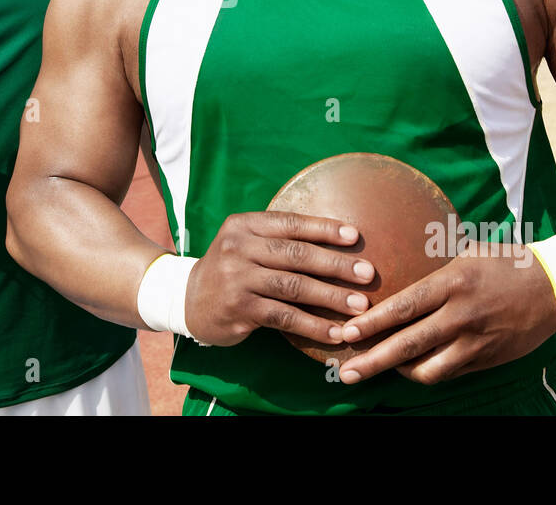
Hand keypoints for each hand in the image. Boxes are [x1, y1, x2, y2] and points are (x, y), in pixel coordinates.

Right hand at [183, 211, 375, 346]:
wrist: (187, 300)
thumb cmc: (232, 269)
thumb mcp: (247, 245)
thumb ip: (280, 240)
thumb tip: (338, 244)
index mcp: (243, 225)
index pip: (290, 223)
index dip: (324, 229)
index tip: (356, 236)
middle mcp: (237, 248)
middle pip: (296, 254)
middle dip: (336, 265)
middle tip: (368, 274)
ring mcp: (236, 279)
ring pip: (293, 286)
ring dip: (330, 297)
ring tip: (360, 306)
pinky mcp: (238, 309)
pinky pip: (284, 316)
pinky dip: (313, 325)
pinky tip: (334, 332)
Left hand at [336, 242, 555, 384]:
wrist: (555, 286)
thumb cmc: (505, 262)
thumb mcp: (466, 253)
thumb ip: (433, 268)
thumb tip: (395, 269)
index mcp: (453, 283)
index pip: (404, 307)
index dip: (373, 323)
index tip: (348, 332)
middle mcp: (462, 315)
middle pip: (409, 344)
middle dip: (373, 360)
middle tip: (346, 371)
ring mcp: (476, 341)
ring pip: (429, 369)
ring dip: (398, 372)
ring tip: (376, 368)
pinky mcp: (487, 358)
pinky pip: (449, 372)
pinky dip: (426, 371)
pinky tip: (410, 368)